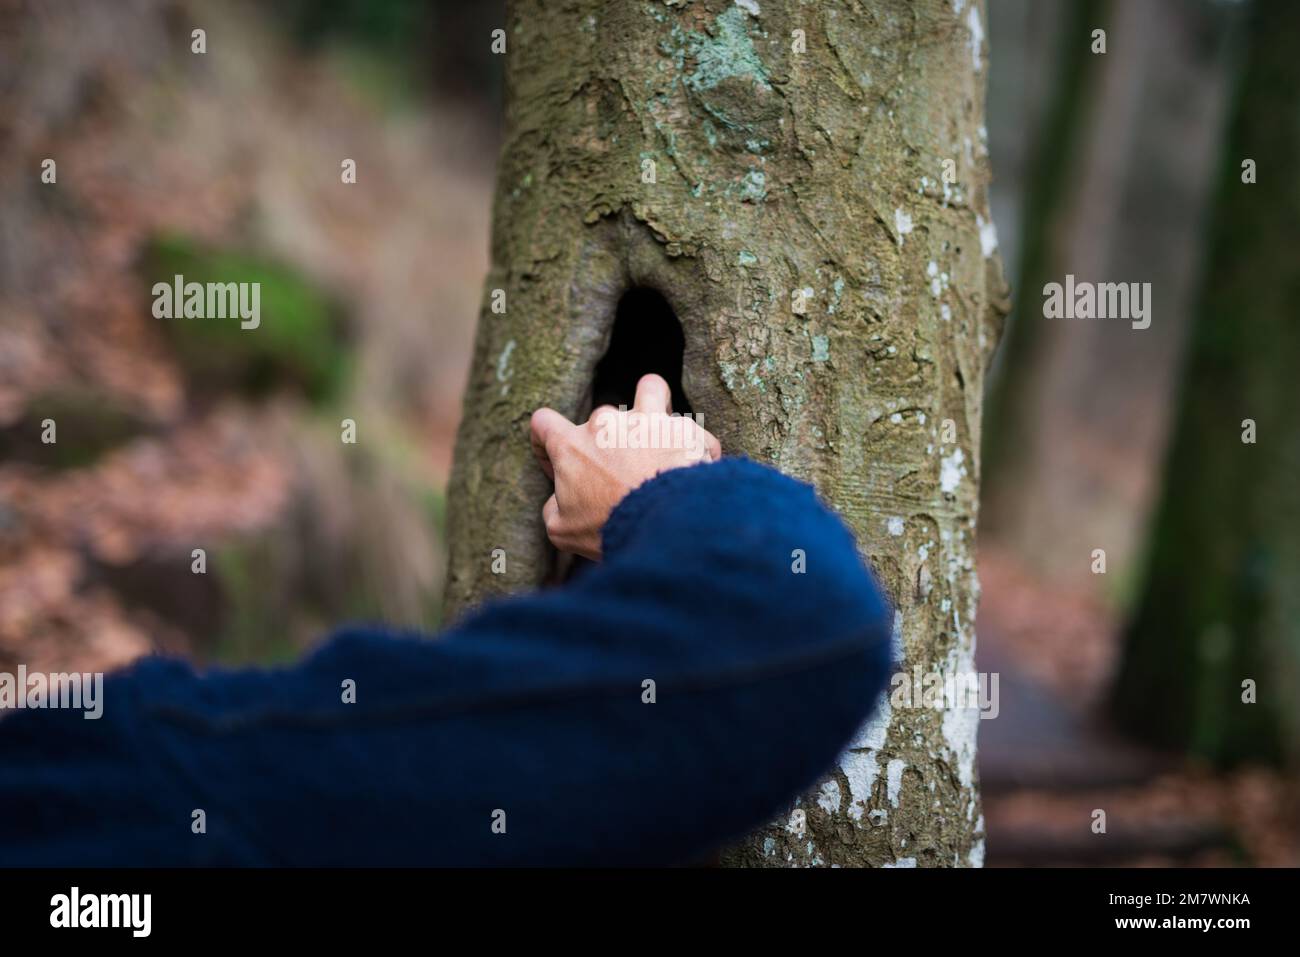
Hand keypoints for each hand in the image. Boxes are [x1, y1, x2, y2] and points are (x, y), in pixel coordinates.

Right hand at [530, 374, 721, 559]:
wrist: (664, 526)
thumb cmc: (609, 528)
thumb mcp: (562, 530)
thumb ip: (555, 507)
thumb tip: (560, 500)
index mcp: (572, 446)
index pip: (543, 423)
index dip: (546, 441)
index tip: (560, 464)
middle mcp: (607, 424)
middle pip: (600, 419)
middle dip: (608, 445)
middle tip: (621, 478)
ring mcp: (647, 420)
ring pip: (650, 390)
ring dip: (653, 408)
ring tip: (660, 434)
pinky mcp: (684, 429)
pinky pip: (689, 430)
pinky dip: (692, 447)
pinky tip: (696, 469)